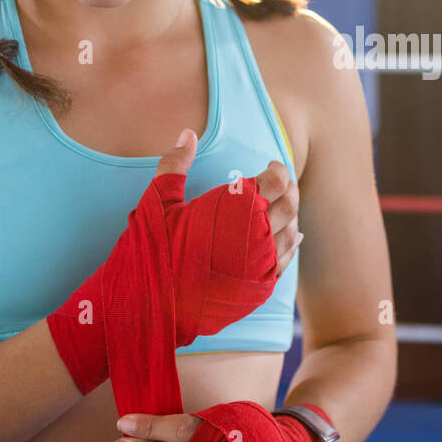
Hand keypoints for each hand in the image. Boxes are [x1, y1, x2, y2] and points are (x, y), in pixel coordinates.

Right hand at [155, 139, 301, 278]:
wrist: (150, 308)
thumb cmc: (152, 252)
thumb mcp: (159, 203)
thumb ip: (176, 165)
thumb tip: (187, 134)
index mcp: (236, 209)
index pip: (276, 180)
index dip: (278, 169)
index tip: (272, 165)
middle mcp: (256, 235)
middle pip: (290, 204)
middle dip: (288, 189)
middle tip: (280, 183)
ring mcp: (260, 264)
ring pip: (291, 232)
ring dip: (290, 216)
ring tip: (282, 207)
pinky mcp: (259, 288)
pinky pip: (285, 261)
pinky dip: (289, 245)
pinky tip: (289, 238)